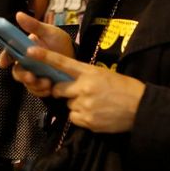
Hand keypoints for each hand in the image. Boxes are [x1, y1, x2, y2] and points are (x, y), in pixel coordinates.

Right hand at [0, 12, 73, 98]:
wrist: (75, 57)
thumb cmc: (60, 42)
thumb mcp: (49, 32)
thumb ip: (34, 26)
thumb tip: (18, 14)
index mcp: (25, 48)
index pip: (10, 53)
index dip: (4, 58)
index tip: (3, 63)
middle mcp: (27, 62)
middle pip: (17, 71)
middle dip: (22, 76)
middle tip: (31, 77)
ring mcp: (34, 74)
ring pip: (26, 83)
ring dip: (35, 85)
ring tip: (48, 83)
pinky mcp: (42, 85)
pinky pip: (37, 91)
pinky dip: (42, 91)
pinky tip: (51, 88)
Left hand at [29, 47, 145, 132]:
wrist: (140, 107)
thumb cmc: (123, 88)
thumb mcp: (103, 75)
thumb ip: (84, 76)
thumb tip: (69, 82)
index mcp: (88, 72)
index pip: (62, 62)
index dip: (45, 56)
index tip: (29, 50)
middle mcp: (84, 87)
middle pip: (59, 89)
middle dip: (63, 91)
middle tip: (78, 92)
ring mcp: (85, 105)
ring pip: (68, 105)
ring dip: (76, 105)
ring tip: (95, 104)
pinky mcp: (88, 120)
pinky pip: (74, 118)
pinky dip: (81, 117)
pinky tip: (95, 114)